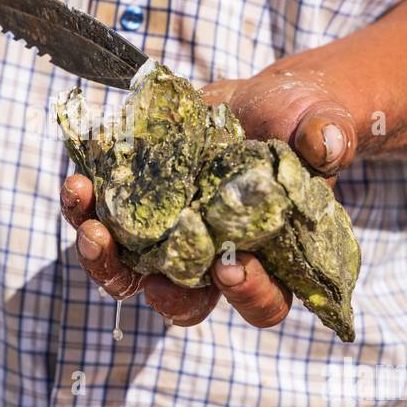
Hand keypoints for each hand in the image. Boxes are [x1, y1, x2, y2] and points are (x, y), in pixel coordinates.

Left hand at [60, 64, 357, 327]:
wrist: (255, 104)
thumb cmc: (299, 123)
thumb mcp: (318, 122)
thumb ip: (325, 136)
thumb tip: (327, 144)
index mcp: (270, 261)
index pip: (263, 302)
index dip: (248, 292)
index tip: (230, 264)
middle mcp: (213, 263)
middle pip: (182, 302)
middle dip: (162, 293)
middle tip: (151, 275)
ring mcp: (168, 239)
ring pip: (130, 272)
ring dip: (105, 256)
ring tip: (92, 225)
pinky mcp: (136, 207)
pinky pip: (103, 221)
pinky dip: (85, 208)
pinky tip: (79, 183)